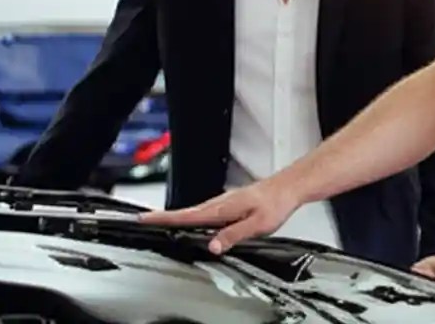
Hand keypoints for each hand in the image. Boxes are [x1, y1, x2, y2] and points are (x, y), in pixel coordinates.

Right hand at [138, 178, 299, 253]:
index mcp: (222, 208)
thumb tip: (212, 246)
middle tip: (145, 220)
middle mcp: (220, 203)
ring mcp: (225, 201)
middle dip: (164, 217)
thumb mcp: (257, 224)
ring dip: (177, 216)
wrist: (289, 187)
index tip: (146, 218)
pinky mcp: (230, 203)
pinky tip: (192, 221)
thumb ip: (233, 235)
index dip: (165, 218)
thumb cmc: (276, 203)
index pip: (187, 215)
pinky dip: (192, 215)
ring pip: (195, 211)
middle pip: (186, 212)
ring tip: (160, 222)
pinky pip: (205, 210)